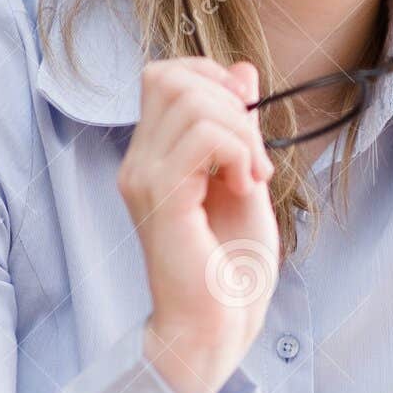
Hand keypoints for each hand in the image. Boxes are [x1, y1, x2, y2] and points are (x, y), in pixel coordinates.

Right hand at [117, 56, 279, 392]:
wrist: (220, 323)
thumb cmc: (233, 265)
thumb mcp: (247, 177)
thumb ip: (239, 126)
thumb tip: (241, 69)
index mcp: (154, 155)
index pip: (164, 74)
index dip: (211, 78)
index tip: (246, 123)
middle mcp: (138, 162)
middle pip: (171, 77)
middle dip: (229, 102)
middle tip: (253, 156)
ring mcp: (144, 179)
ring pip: (190, 100)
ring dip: (240, 131)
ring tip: (251, 176)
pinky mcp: (162, 199)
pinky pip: (202, 138)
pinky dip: (237, 151)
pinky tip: (244, 186)